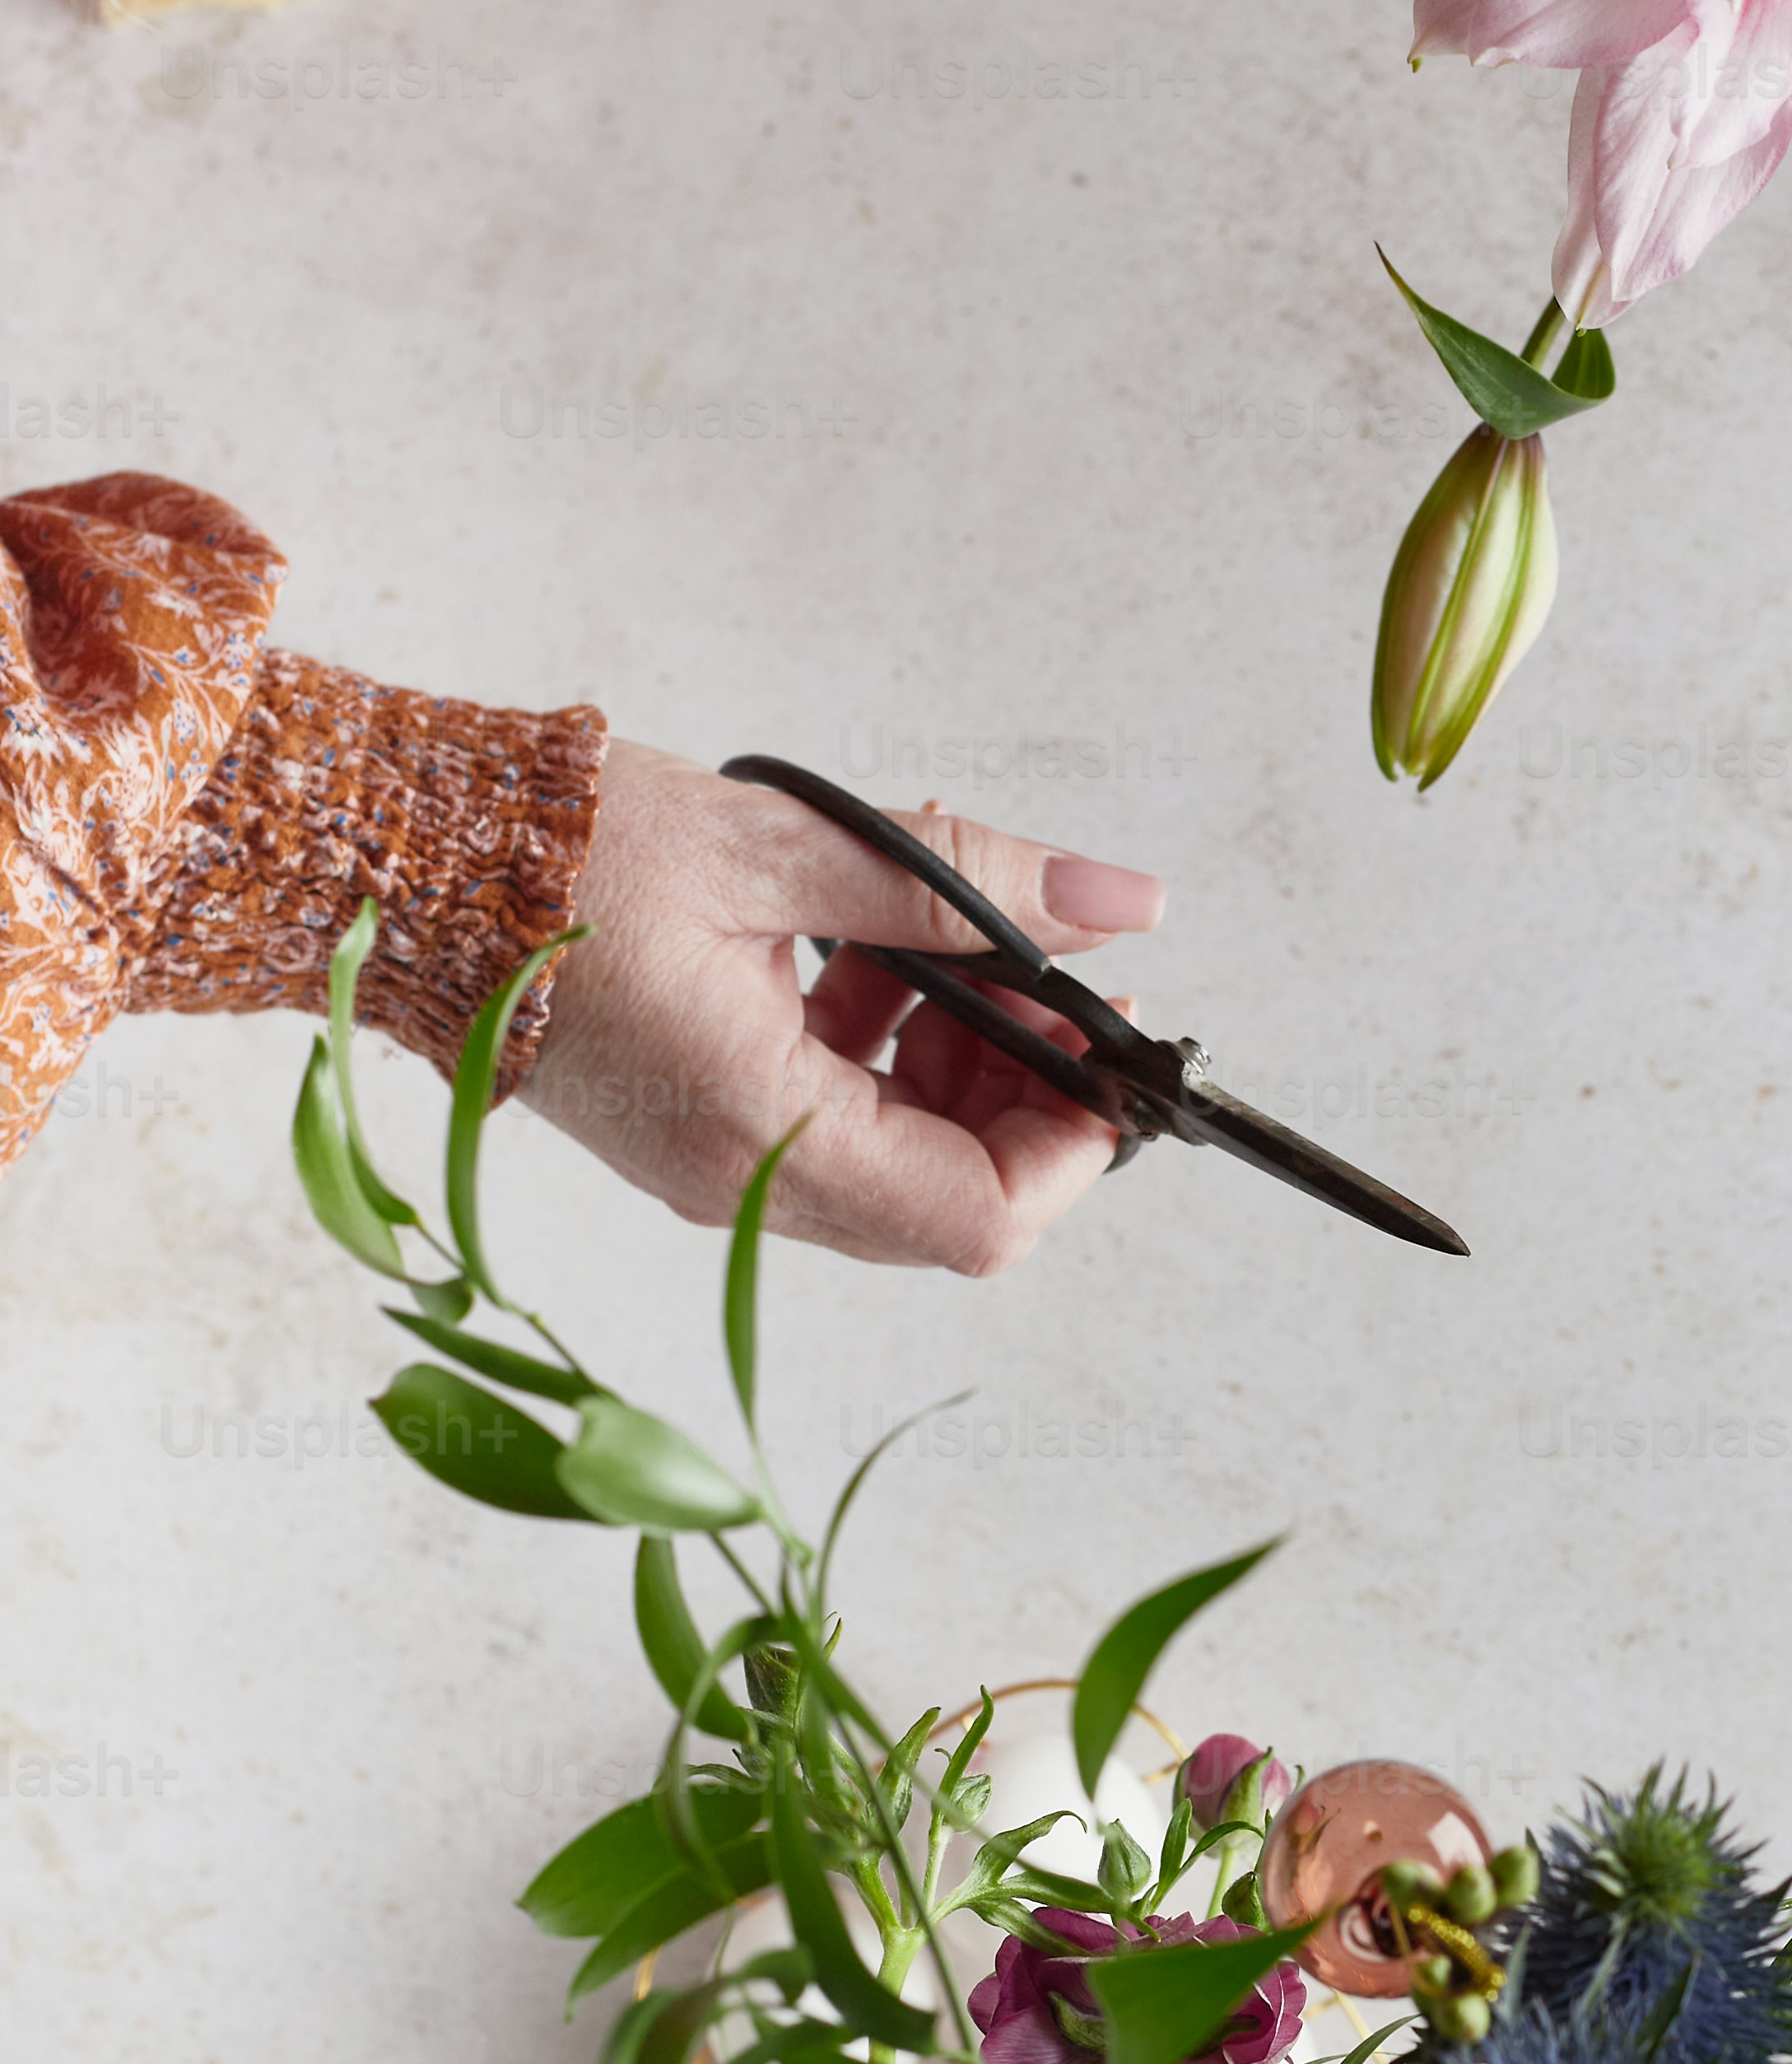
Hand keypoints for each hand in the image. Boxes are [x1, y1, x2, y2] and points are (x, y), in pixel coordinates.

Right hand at [522, 742, 1165, 1270]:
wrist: (402, 868)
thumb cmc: (560, 854)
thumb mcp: (786, 844)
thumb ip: (963, 882)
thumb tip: (1118, 906)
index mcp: (759, 1127)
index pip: (980, 1218)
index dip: (1072, 1146)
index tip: (1102, 1042)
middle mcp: (735, 1183)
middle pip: (950, 1209)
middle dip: (1026, 1103)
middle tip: (1051, 986)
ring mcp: (710, 1174)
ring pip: (899, 1172)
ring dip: (957, 1073)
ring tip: (948, 950)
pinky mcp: (694, 1140)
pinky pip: (832, 1136)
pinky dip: (883, 1062)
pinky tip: (869, 960)